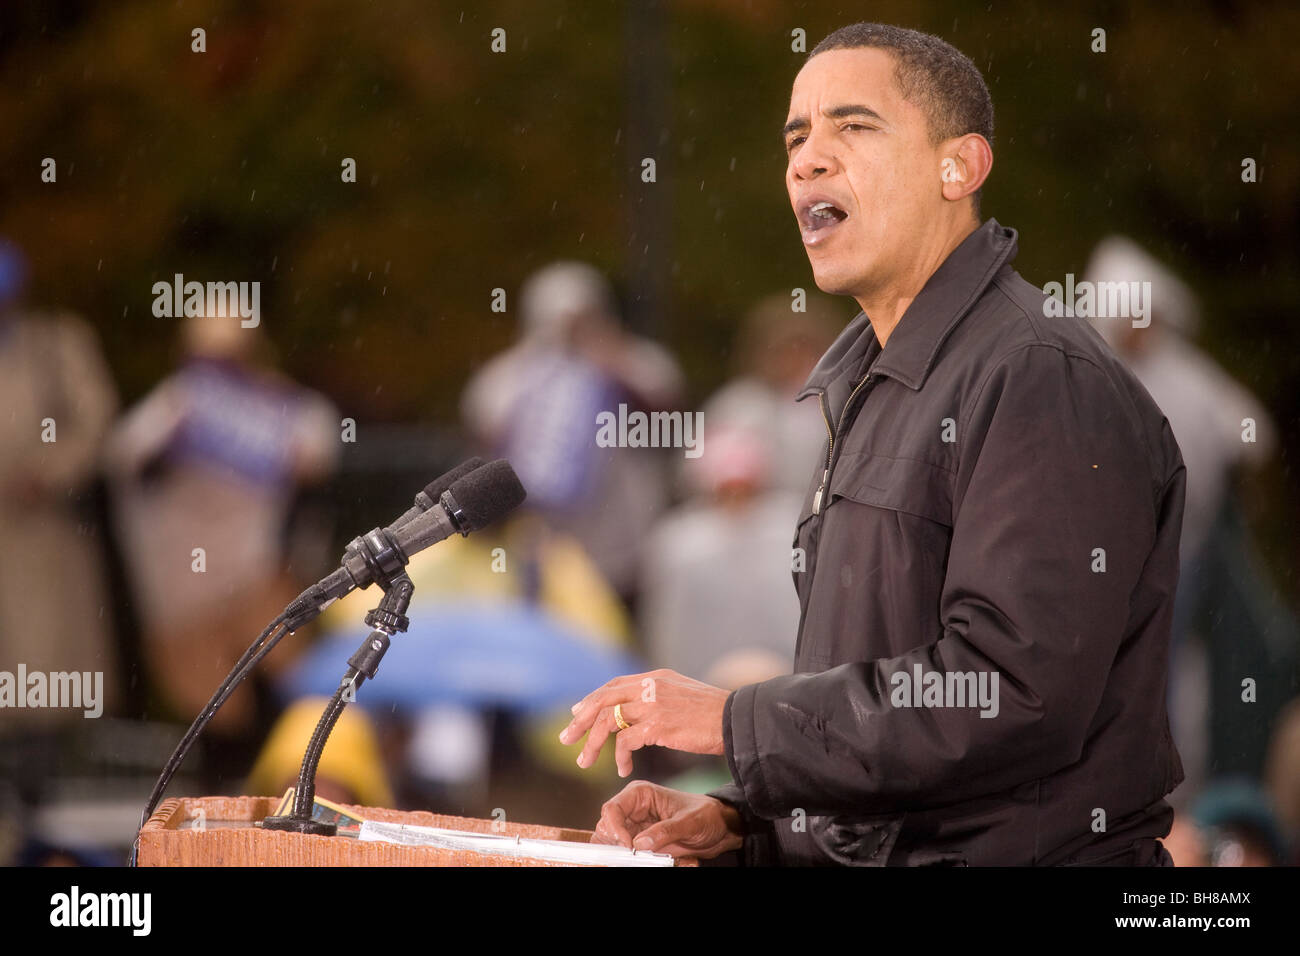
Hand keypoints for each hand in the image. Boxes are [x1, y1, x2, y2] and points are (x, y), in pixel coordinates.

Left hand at [559, 669, 729, 776]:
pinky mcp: (657, 725)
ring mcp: (652, 704)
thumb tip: (637, 709)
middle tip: (567, 738)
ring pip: (608, 720)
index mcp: (655, 676)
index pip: (614, 685)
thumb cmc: (714, 714)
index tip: (576, 713)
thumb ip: (658, 696)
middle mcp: (650, 685)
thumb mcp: (682, 694)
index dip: (592, 699)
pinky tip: (624, 768)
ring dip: (593, 743)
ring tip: (585, 761)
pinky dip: (620, 757)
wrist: (736, 720)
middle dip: (581, 720)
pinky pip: (626, 742)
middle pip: (603, 699)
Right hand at [591, 781, 742, 858]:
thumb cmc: (706, 815)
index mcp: (640, 795)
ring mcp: (635, 829)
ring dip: (623, 856)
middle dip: (616, 845)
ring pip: (612, 845)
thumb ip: (665, 831)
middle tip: (632, 858)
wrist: (720, 829)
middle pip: (607, 828)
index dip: (614, 828)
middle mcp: (633, 811)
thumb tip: (640, 844)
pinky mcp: (641, 845)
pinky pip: (626, 856)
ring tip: (645, 859)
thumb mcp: (690, 822)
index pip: (612, 809)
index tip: (629, 847)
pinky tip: (651, 861)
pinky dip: (633, 862)